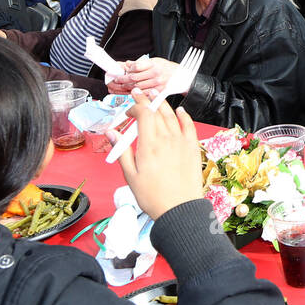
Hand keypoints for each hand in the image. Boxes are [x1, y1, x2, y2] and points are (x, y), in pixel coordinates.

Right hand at [113, 90, 203, 220]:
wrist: (179, 209)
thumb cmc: (152, 196)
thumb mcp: (130, 175)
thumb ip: (122, 150)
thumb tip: (112, 132)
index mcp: (149, 145)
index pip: (143, 114)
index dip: (135, 106)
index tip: (128, 110)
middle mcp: (166, 139)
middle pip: (157, 111)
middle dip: (146, 100)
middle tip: (139, 95)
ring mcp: (182, 142)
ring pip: (172, 115)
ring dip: (162, 103)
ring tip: (155, 96)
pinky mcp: (193, 148)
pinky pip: (189, 125)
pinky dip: (184, 116)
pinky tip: (179, 111)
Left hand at [122, 56, 183, 93]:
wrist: (180, 76)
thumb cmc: (167, 68)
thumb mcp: (155, 61)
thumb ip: (140, 63)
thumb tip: (127, 64)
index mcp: (154, 64)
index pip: (136, 66)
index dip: (128, 69)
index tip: (124, 70)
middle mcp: (155, 73)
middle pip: (135, 77)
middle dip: (123, 79)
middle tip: (117, 80)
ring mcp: (157, 83)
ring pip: (138, 86)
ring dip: (127, 87)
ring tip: (122, 86)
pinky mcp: (159, 91)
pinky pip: (144, 93)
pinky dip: (136, 93)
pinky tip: (132, 91)